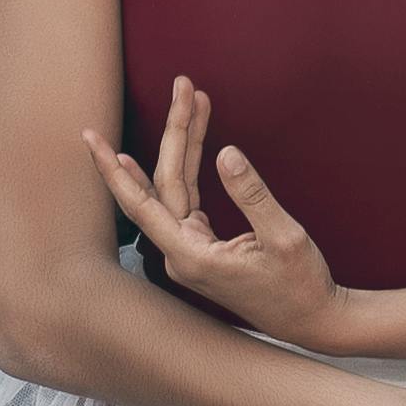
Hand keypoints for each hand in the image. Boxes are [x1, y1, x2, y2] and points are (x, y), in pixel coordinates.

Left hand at [85, 76, 347, 343]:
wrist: (314, 320)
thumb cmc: (300, 285)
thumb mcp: (283, 237)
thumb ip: (252, 194)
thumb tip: (226, 153)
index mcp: (191, 256)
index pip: (142, 203)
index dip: (114, 169)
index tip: (92, 138)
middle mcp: (182, 253)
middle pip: (165, 183)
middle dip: (174, 132)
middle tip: (183, 85)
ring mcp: (191, 249)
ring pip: (177, 186)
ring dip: (186, 142)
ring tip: (194, 98)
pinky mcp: (204, 245)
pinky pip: (190, 196)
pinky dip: (195, 164)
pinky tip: (196, 136)